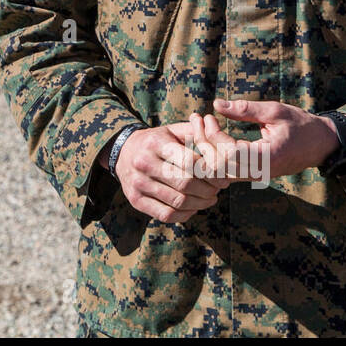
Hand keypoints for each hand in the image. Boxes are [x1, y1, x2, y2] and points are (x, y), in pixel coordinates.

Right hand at [110, 121, 229, 223]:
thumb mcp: (172, 131)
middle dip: (208, 190)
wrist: (122, 152)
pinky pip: (166, 214)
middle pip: (185, 183)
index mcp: (155, 143)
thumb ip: (196, 133)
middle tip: (218, 189)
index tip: (223, 177)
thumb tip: (221, 137)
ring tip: (210, 198)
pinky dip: (185, 214)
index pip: (190, 161)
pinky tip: (193, 207)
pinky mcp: (135, 200)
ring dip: (200, 203)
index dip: (212, 172)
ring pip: (178, 201)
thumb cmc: (156, 141)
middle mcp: (144, 163)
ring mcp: (138, 183)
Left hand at [211, 99, 339, 177]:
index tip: (208, 116)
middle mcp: (259, 172)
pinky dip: (213, 156)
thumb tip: (217, 104)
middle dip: (202, 142)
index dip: (212, 135)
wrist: (319, 144)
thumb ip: (245, 110)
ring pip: (218, 172)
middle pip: (218, 166)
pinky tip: (209, 138)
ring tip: (200, 127)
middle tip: (197, 120)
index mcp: (267, 158)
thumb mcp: (275, 111)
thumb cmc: (300, 125)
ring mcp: (254, 176)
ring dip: (205, 150)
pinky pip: (224, 171)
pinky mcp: (250, 175)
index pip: (228, 153)